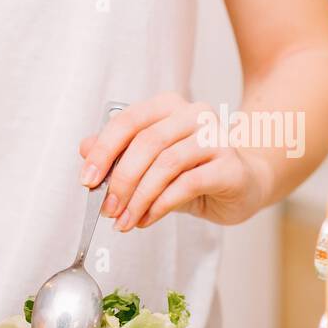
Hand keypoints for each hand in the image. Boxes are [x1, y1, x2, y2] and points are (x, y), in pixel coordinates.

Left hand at [78, 92, 273, 229]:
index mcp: (168, 107)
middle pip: (146, 143)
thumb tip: (84, 149)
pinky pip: (188, 184)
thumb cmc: (193, 172)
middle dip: (120, 181)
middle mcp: (194, 114)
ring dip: (139, 198)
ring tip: (124, 220)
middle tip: (107, 209)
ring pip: (166, 164)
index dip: (103, 151)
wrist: (244, 184)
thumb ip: (119, 154)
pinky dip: (160, 205)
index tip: (87, 180)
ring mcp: (216, 137)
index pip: (128, 122)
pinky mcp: (230, 165)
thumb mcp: (149, 163)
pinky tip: (147, 219)